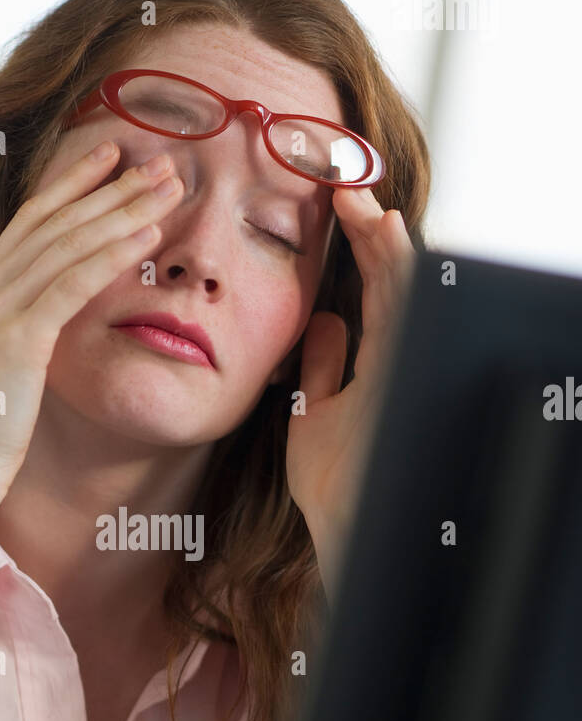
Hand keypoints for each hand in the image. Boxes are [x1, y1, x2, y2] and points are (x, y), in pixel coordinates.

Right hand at [0, 143, 182, 493]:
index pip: (30, 220)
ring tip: (168, 186)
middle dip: (111, 186)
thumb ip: (16, 333)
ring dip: (124, 210)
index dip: (72, 182)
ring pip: (70, 244)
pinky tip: (149, 236)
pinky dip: (113, 255)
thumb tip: (43, 323)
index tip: (108, 154)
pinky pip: (74, 285)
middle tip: (159, 159)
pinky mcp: (18, 340)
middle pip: (58, 221)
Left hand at [285, 185, 414, 549]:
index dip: (359, 247)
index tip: (335, 208)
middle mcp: (399, 362)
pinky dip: (394, 268)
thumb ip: (323, 370)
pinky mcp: (406, 378)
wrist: (348, 534)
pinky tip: (381, 234)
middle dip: (372, 231)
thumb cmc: (334, 487)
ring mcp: (405, 369)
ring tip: (359, 199)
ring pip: (404, 288)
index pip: (375, 292)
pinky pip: (403, 312)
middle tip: (347, 187)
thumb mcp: (314, 417)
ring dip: (383, 238)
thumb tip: (327, 322)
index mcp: (379, 367)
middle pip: (393, 281)